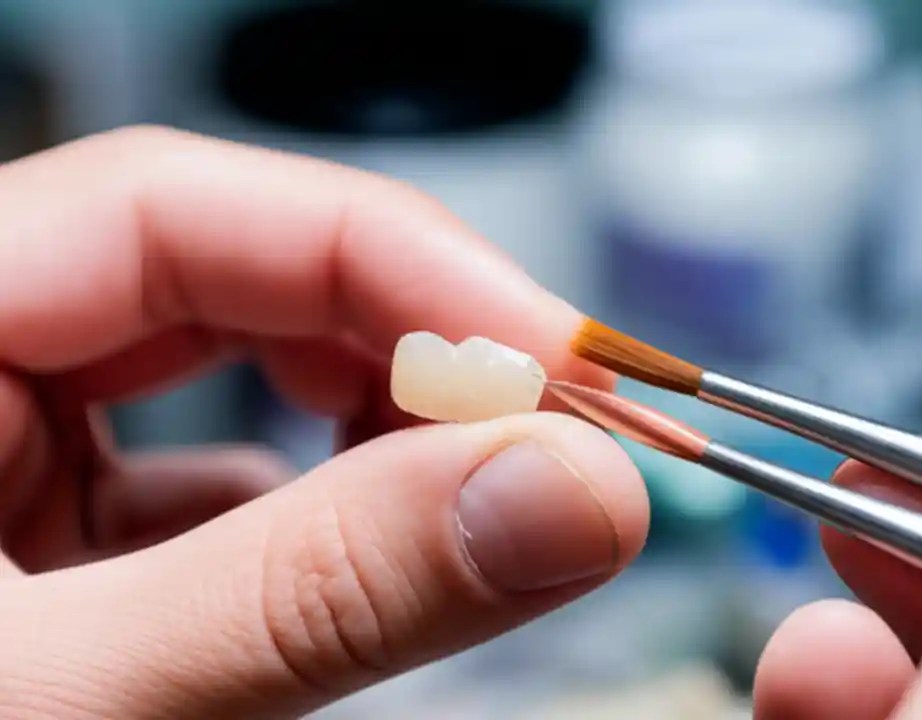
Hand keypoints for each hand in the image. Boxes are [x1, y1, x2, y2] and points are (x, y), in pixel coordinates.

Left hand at [0, 126, 648, 717]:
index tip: (555, 363)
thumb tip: (561, 496)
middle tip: (549, 433)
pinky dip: (313, 521)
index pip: (179, 210)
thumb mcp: (63, 702)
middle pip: (220, 279)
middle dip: (403, 349)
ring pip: (228, 383)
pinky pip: (210, 491)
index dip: (393, 262)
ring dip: (373, 433)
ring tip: (477, 490)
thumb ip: (310, 596)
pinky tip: (367, 564)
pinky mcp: (46, 549)